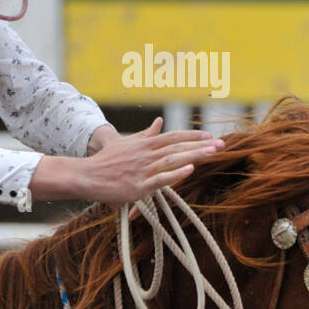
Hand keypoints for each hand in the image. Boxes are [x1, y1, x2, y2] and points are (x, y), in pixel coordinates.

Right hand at [29, 117, 223, 203]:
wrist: (87, 175)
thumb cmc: (107, 161)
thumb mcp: (127, 143)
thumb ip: (146, 134)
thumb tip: (159, 121)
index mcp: (145, 145)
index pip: (174, 137)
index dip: (193, 136)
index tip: (211, 136)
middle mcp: (147, 154)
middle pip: (178, 147)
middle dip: (201, 146)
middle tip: (221, 145)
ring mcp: (143, 170)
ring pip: (172, 160)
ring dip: (194, 155)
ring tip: (212, 153)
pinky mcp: (138, 186)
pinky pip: (160, 179)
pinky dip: (175, 174)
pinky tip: (189, 170)